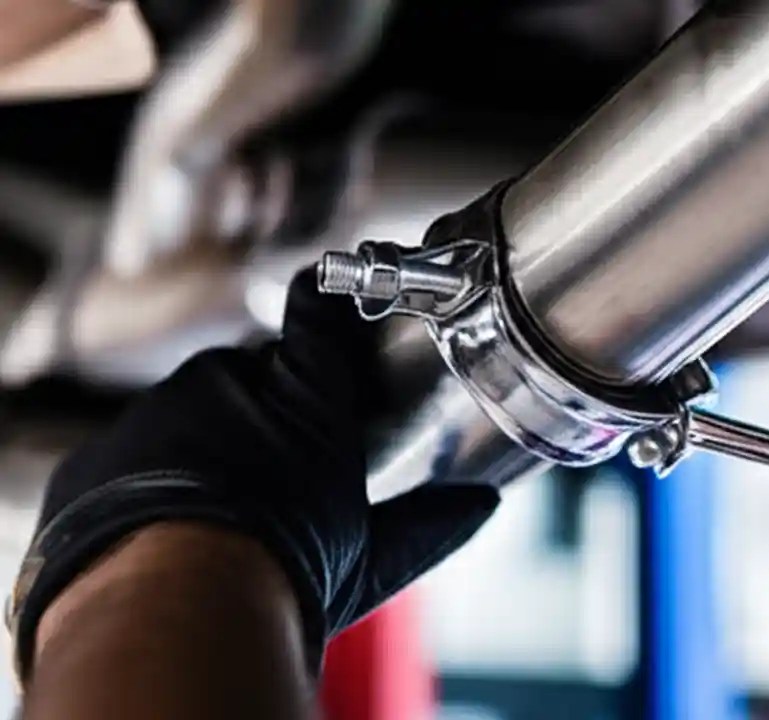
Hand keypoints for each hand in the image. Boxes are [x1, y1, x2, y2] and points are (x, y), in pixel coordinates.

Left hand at [9, 269, 497, 679]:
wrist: (177, 605)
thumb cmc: (288, 569)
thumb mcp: (370, 554)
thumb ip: (427, 524)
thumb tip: (481, 507)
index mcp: (307, 391)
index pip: (321, 307)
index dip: (329, 305)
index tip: (337, 307)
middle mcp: (229, 380)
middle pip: (253, 375)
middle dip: (268, 409)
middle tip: (284, 468)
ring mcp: (158, 411)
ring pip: (189, 414)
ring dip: (208, 448)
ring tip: (225, 512)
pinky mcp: (100, 450)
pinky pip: (133, 452)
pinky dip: (151, 479)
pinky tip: (170, 527)